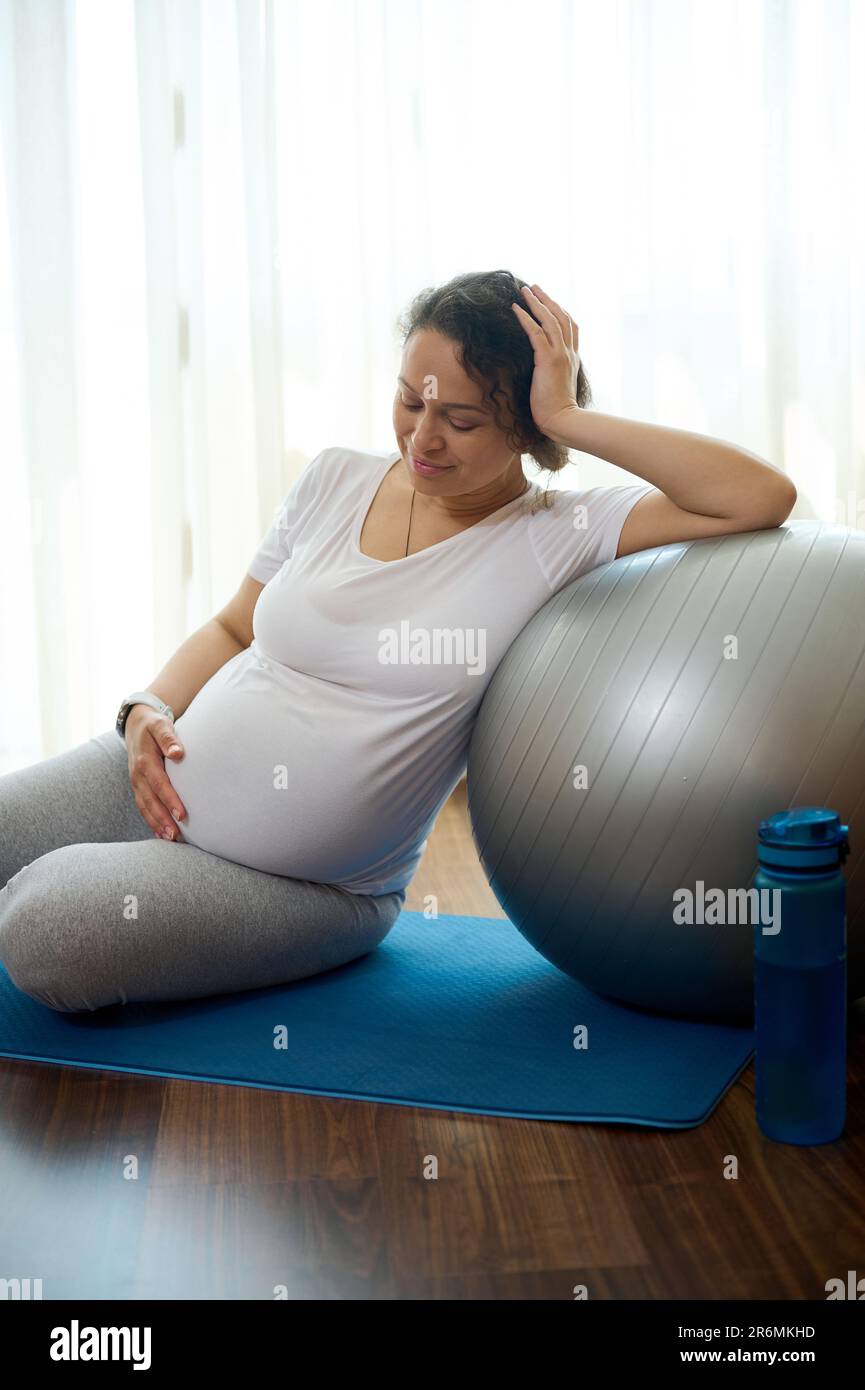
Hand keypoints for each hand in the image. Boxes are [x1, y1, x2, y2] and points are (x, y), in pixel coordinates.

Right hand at [124, 705, 186, 840]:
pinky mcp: (137, 786)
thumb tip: (178, 753)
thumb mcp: (160, 725)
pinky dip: (150, 820)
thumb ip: (168, 738)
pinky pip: (142, 806)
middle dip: (163, 819)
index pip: (159, 784)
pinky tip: (160, 833)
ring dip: (156, 823)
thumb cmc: (153, 725)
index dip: (170, 800)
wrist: (135, 724)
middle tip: (176, 835)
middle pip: (150, 801)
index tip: (182, 814)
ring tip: (170, 838)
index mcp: (145, 761)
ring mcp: (135, 782)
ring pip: (145, 806)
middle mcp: (137, 775)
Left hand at [511, 283, 580, 441]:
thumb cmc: (558, 410)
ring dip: (536, 302)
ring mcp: (560, 354)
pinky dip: (526, 318)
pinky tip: (516, 309)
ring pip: (550, 320)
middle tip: (534, 287)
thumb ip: (553, 373)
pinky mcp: (548, 360)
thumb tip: (542, 372)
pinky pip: (536, 333)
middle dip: (547, 300)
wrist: (562, 420)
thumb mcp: (557, 386)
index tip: (548, 301)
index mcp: (572, 357)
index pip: (569, 327)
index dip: (559, 311)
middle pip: (561, 316)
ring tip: (524, 291)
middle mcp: (569, 352)